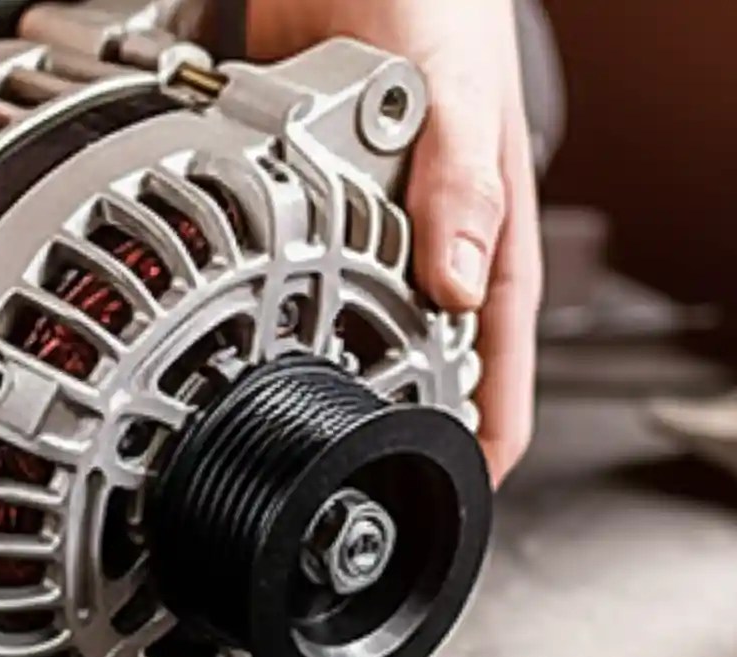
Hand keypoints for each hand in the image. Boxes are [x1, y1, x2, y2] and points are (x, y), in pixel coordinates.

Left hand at [248, 0, 542, 485]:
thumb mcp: (463, 92)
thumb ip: (461, 183)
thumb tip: (451, 287)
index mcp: (485, 229)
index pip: (496, 356)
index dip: (479, 428)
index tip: (454, 484)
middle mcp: (428, 232)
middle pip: (412, 348)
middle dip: (385, 402)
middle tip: (341, 453)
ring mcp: (368, 213)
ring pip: (345, 307)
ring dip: (317, 347)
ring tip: (280, 394)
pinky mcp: (315, 187)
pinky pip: (294, 254)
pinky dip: (272, 281)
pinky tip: (240, 299)